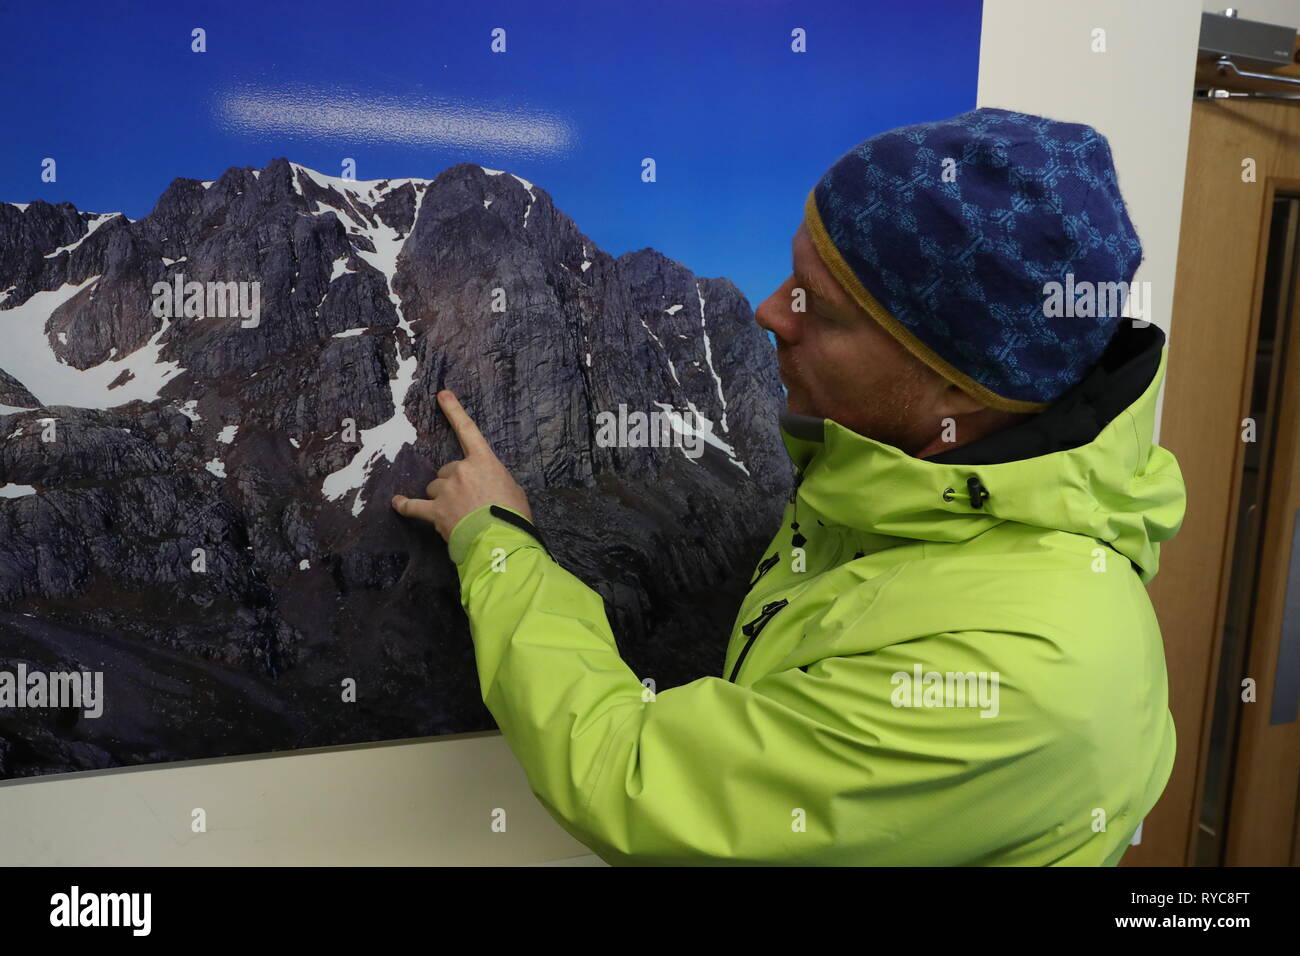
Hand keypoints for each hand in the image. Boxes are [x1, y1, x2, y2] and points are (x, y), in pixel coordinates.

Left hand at [391, 390, 532, 541]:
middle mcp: (460, 470)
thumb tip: (487, 488)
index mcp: (483, 461)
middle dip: (455, 483)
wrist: (500, 541)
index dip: (454, 411)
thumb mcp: (513, 490)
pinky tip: (398, 503)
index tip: (442, 395)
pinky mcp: (435, 512)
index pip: (467, 430)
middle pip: (448, 470)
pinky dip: (405, 506)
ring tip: (458, 514)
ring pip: (435, 487)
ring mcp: (445, 491)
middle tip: (470, 502)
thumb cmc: (513, 516)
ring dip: (442, 497)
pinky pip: (414, 506)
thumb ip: (496, 481)